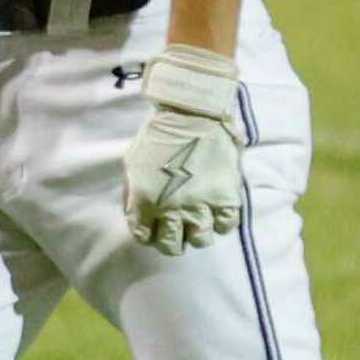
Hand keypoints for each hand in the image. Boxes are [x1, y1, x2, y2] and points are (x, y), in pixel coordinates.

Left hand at [122, 44, 244, 255]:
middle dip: (173, 240)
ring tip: (199, 221)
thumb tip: (139, 214)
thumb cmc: (158, 135)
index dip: (150, 234)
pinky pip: (227, 225)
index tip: (156, 228)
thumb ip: (134, 193)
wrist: (192, 113)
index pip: (144, 237)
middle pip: (172, 246)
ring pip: (200, 240)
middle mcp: (171, 209)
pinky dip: (222, 222)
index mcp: (145, 201)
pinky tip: (218, 211)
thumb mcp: (132, 164)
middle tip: (178, 229)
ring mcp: (200, 205)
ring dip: (198, 234)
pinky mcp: (226, 197)